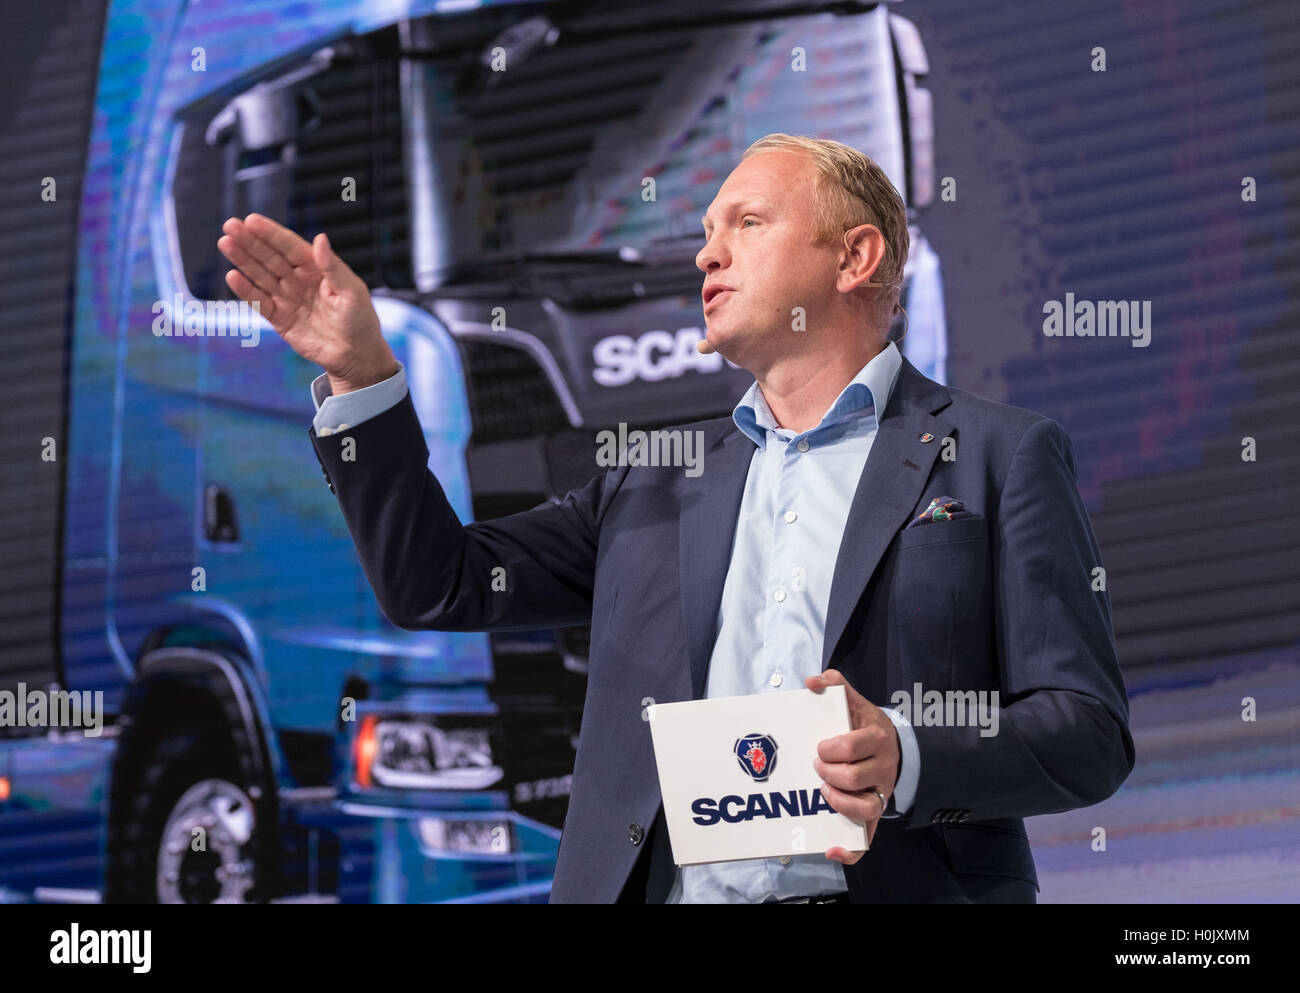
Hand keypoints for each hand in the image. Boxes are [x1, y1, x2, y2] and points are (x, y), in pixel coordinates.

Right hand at [217, 213, 397, 393]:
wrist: (355, 356)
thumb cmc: (360, 320)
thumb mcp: (353, 292)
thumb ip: (333, 268)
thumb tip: (320, 238)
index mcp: (317, 268)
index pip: (290, 246)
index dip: (271, 233)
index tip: (251, 220)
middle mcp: (298, 279)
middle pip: (270, 256)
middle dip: (250, 241)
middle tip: (230, 225)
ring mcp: (287, 298)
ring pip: (260, 275)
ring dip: (242, 260)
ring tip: (225, 243)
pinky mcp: (279, 318)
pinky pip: (259, 302)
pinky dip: (246, 290)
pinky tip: (232, 276)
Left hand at [806, 668, 899, 864]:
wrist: (892, 745)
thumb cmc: (863, 724)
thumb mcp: (853, 700)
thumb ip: (834, 684)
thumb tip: (812, 682)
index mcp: (877, 738)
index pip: (855, 746)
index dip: (833, 748)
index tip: (820, 747)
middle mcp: (884, 767)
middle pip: (856, 777)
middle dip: (830, 773)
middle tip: (817, 766)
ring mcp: (882, 792)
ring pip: (867, 807)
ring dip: (840, 803)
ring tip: (823, 792)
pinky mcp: (876, 813)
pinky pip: (868, 837)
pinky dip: (851, 849)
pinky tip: (831, 849)